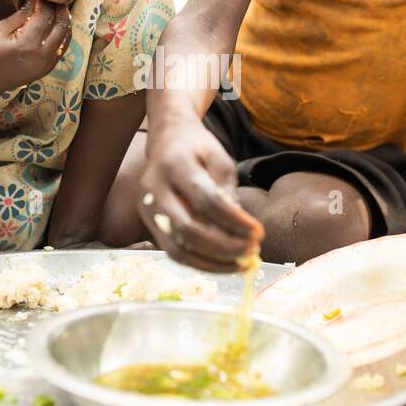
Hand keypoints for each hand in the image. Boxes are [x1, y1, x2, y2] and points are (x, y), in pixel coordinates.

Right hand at [0, 0, 71, 95]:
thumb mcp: (2, 29)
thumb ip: (21, 15)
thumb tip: (34, 1)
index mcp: (28, 43)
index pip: (45, 16)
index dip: (44, 4)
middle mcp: (42, 54)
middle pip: (61, 26)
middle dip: (60, 11)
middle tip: (55, 0)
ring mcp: (47, 63)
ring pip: (66, 38)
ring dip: (64, 23)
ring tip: (59, 11)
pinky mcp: (48, 68)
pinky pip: (62, 49)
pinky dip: (62, 36)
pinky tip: (57, 27)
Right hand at [139, 119, 263, 271]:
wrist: (166, 141)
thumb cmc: (197, 149)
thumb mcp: (220, 159)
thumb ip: (228, 192)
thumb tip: (241, 232)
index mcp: (174, 165)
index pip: (206, 200)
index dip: (235, 221)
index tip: (258, 232)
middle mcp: (154, 189)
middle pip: (188, 230)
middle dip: (224, 247)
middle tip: (251, 251)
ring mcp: (147, 208)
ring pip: (177, 249)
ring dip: (212, 263)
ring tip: (241, 264)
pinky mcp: (149, 223)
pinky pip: (174, 252)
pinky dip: (201, 263)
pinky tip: (223, 263)